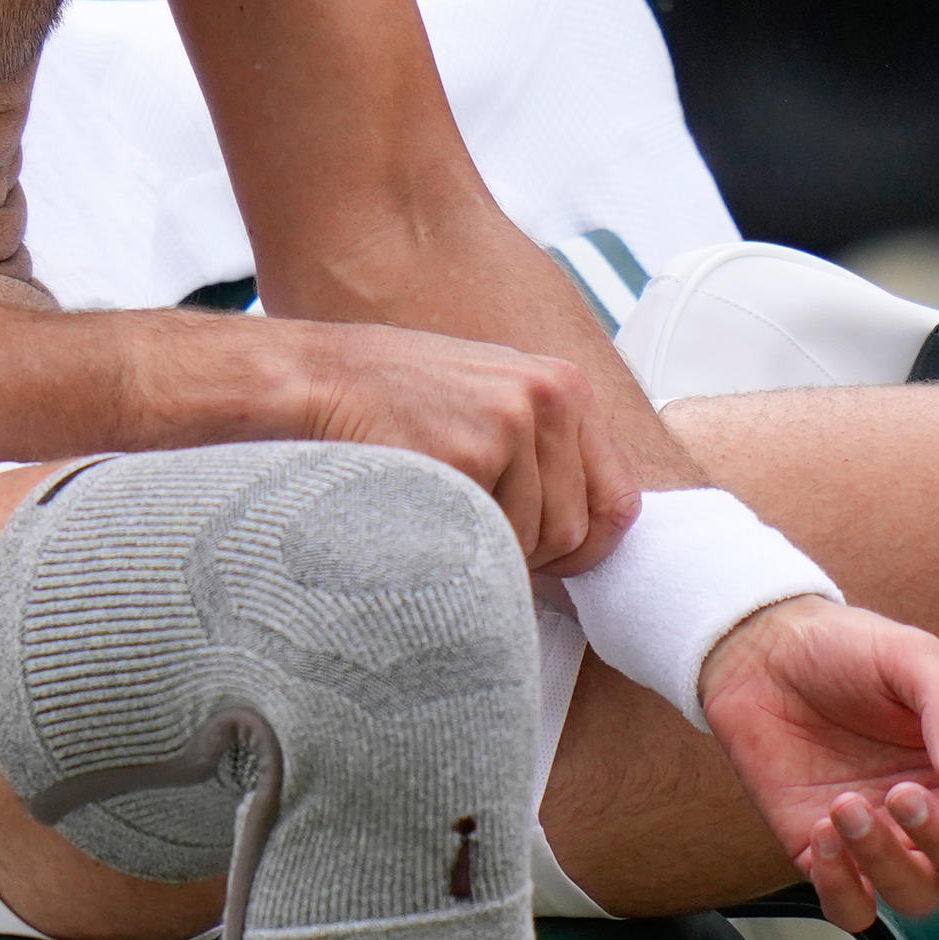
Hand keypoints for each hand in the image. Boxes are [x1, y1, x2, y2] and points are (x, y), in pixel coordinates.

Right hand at [281, 317, 634, 570]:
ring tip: (446, 508)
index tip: (550, 559)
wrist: (318, 380)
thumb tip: (587, 527)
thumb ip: (546, 447)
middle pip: (576, 531)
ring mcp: (511, 425)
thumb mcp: (493, 396)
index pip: (620, 499)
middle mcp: (550, 399)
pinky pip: (490, 539)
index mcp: (566, 385)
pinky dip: (459, 541)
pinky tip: (426, 503)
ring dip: (492, 548)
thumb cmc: (399, 400)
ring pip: (535, 543)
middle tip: (480, 532)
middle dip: (531, 555)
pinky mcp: (469, 454)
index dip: (587, 545)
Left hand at [700, 596, 938, 923]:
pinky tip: (820, 833)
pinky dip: (841, 888)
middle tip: (901, 792)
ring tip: (845, 804)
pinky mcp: (829, 857)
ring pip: (918, 897)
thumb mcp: (912, 658)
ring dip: (886, 863)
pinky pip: (852, 908)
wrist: (765, 657)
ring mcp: (887, 841)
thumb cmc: (849, 651)